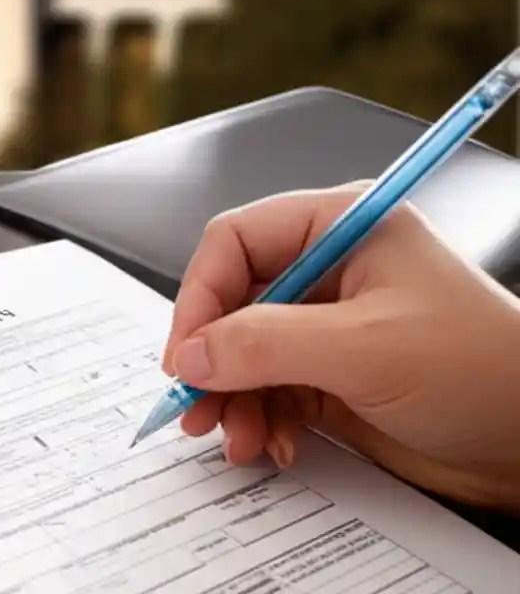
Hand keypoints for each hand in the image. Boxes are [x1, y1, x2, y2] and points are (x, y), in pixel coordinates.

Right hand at [163, 183, 519, 513]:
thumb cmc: (485, 370)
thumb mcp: (365, 349)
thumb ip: (266, 345)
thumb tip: (192, 354)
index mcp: (341, 228)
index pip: (236, 242)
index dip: (201, 295)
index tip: (186, 354)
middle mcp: (329, 270)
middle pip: (232, 301)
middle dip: (212, 359)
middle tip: (196, 405)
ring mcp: (329, 326)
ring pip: (243, 353)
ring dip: (231, 399)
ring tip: (236, 436)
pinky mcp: (332, 375)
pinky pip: (268, 390)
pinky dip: (260, 420)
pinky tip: (273, 444)